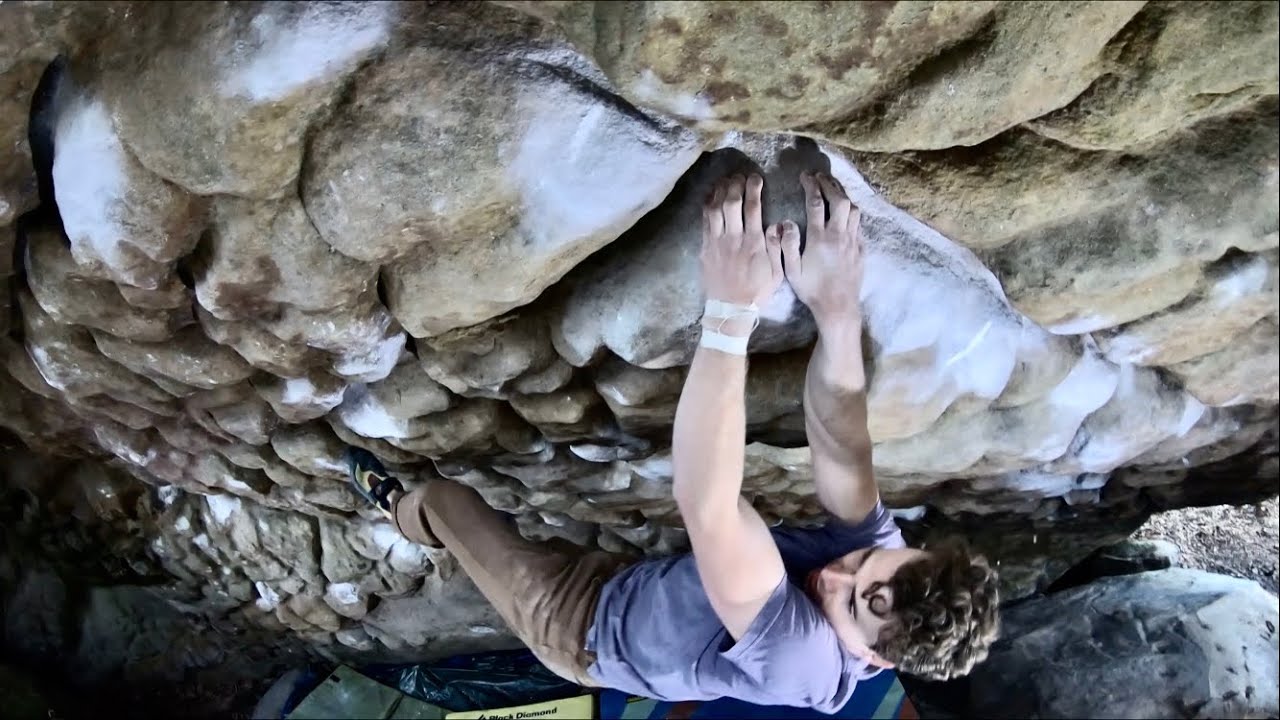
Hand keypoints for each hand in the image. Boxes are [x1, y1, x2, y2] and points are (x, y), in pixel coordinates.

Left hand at [700, 174, 784, 313]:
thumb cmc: (756, 291)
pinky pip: (704, 221)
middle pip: (732, 203)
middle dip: (735, 184)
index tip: (756, 177)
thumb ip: (778, 247)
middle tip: (739, 176)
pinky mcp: (705, 248)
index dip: (753, 188)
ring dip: (720, 191)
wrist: (730, 309)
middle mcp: (733, 238)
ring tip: (725, 181)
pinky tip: (711, 197)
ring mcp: (716, 242)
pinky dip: (707, 206)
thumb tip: (778, 224)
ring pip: (715, 209)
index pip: (753, 207)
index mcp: (754, 242)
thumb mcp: (777, 273)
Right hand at [782, 172, 863, 329]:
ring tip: (833, 189)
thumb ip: (787, 245)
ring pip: (853, 209)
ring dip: (843, 196)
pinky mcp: (861, 249)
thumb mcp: (791, 270)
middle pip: (839, 200)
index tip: (805, 177)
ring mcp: (853, 242)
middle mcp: (838, 235)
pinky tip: (846, 212)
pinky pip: (859, 224)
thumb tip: (785, 222)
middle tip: (820, 177)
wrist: (838, 307)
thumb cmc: (812, 290)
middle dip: (829, 185)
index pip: (816, 204)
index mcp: (819, 238)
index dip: (810, 186)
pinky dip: (851, 212)